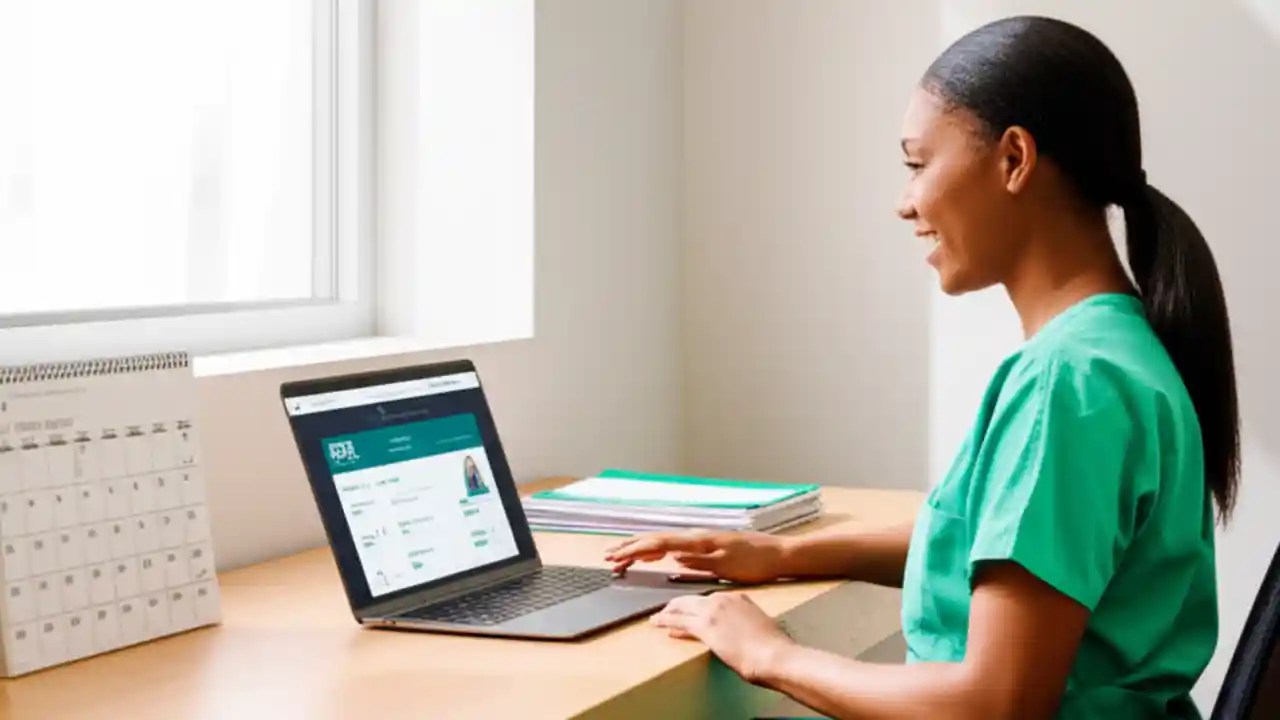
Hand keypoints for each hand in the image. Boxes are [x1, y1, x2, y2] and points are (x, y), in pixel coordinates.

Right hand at [604, 531, 789, 583]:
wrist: (779, 554)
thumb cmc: (755, 562)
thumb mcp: (726, 566)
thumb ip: (698, 561)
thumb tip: (671, 556)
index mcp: (699, 542)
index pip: (659, 544)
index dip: (635, 551)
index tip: (616, 558)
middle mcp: (697, 537)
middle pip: (656, 540)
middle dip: (631, 547)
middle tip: (609, 557)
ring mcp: (702, 539)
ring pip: (664, 541)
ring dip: (642, 548)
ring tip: (623, 555)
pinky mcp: (708, 544)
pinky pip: (675, 545)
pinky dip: (658, 550)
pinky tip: (656, 555)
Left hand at [650, 593, 793, 683]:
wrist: (773, 654)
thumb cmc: (773, 647)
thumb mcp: (760, 626)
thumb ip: (748, 623)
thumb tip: (744, 633)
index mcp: (739, 598)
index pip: (711, 599)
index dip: (698, 605)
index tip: (691, 608)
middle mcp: (724, 600)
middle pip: (693, 599)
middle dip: (678, 604)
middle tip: (668, 609)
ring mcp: (712, 611)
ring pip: (682, 608)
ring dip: (667, 612)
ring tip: (657, 617)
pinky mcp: (704, 627)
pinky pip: (678, 621)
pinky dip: (665, 621)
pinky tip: (657, 623)